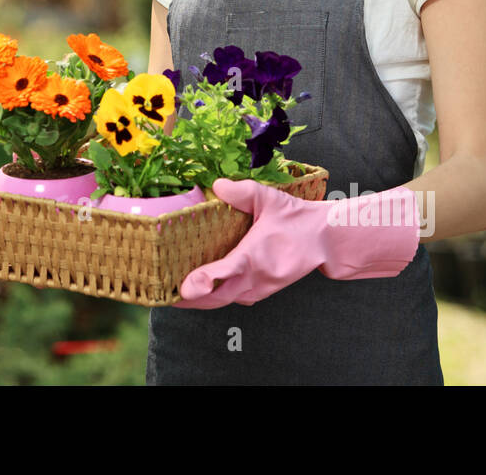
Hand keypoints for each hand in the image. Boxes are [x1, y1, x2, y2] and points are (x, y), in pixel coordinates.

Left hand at [172, 179, 421, 308]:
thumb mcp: (270, 199)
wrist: (324, 241)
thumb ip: (242, 191)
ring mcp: (258, 289)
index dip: (204, 281)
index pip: (227, 272)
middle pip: (216, 298)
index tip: (183, 287)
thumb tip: (218, 184)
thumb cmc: (296, 220)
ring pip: (222, 302)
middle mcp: (256, 278)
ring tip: (172, 294)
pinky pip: (231, 299)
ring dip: (199, 301)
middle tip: (162, 293)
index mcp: (256, 256)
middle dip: (189, 299)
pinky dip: (213, 298)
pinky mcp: (260, 292)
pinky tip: (198, 291)